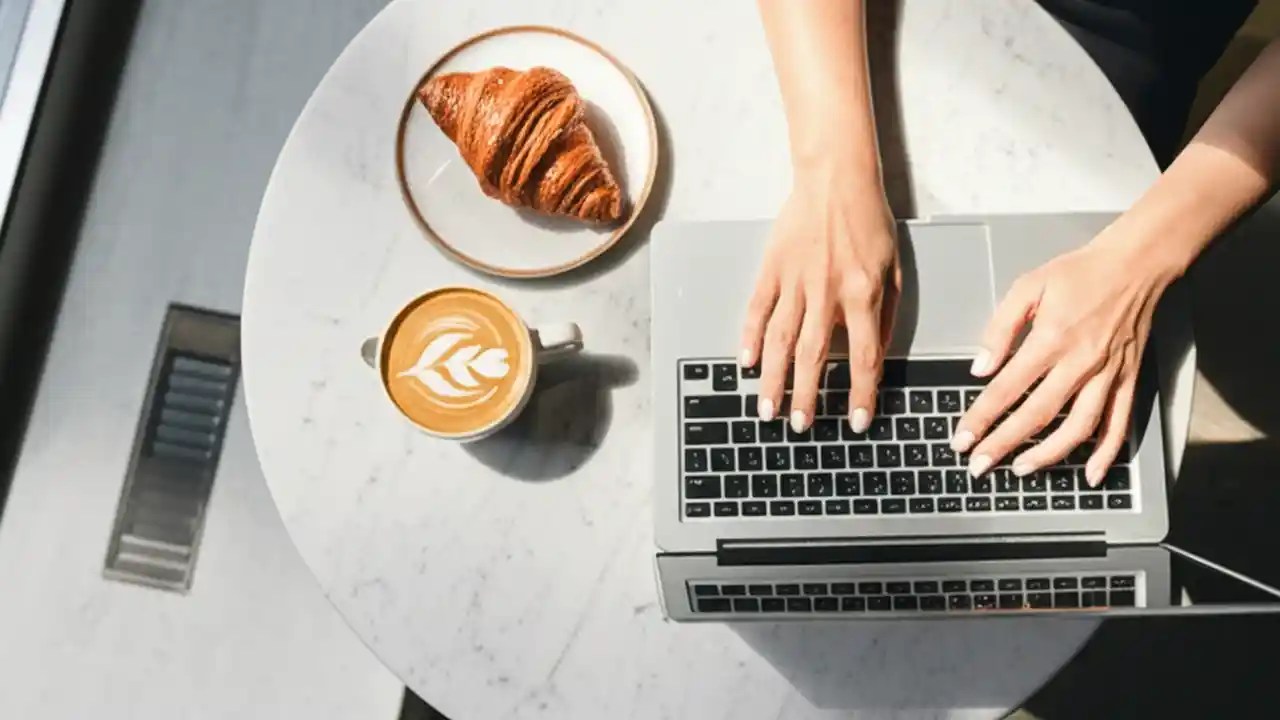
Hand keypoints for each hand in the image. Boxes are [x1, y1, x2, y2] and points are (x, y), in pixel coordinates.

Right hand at [740, 172, 900, 432]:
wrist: (836, 178)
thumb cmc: (869, 221)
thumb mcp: (894, 267)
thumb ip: (888, 313)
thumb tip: (878, 354)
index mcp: (863, 293)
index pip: (863, 356)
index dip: (860, 393)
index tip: (855, 421)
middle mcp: (827, 292)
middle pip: (814, 356)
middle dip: (807, 396)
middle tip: (800, 425)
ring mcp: (796, 280)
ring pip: (781, 339)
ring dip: (774, 378)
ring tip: (767, 408)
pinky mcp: (773, 268)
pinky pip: (758, 308)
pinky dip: (750, 337)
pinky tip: (746, 362)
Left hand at [952, 225, 1178, 485]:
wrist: (1136, 263)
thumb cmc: (1080, 273)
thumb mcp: (1028, 286)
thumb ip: (1000, 328)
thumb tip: (980, 368)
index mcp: (1051, 339)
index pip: (1007, 388)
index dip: (981, 418)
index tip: (962, 439)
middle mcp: (1080, 362)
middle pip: (1037, 415)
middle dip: (1004, 445)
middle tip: (979, 466)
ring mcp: (1107, 374)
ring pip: (1078, 427)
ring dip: (1049, 454)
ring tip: (1021, 470)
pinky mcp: (1128, 379)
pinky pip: (1119, 423)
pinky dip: (1107, 452)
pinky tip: (1093, 475)